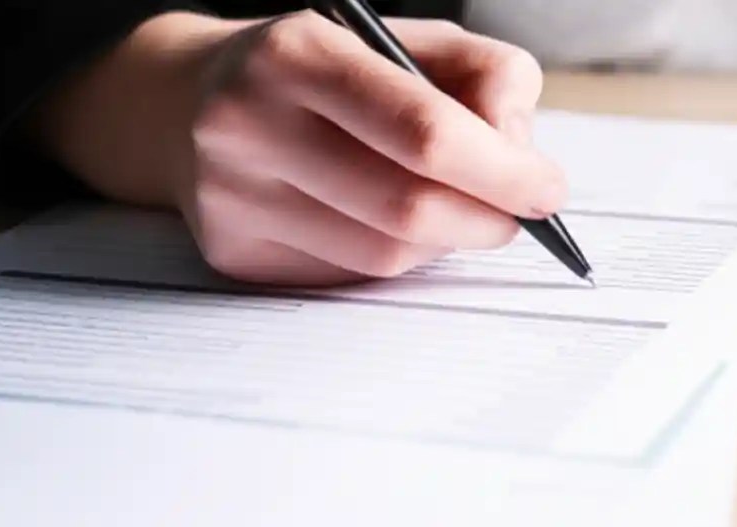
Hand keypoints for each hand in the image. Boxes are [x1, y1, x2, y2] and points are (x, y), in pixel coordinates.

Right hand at [32, 12, 564, 284]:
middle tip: (516, 214)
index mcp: (297, 53)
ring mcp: (234, 198)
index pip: (423, 131)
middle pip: (407, 208)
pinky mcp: (235, 253)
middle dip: (485, 218)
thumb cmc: (324, 70)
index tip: (547, 190)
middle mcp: (249, 124)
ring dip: (442, 242)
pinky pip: (349, 277)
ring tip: (450, 209)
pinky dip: (392, 258)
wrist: (189, 101)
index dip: (502, 171)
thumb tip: (520, 152)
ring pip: (383, 255)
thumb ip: (486, 75)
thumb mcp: (406, 40)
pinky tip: (386, 223)